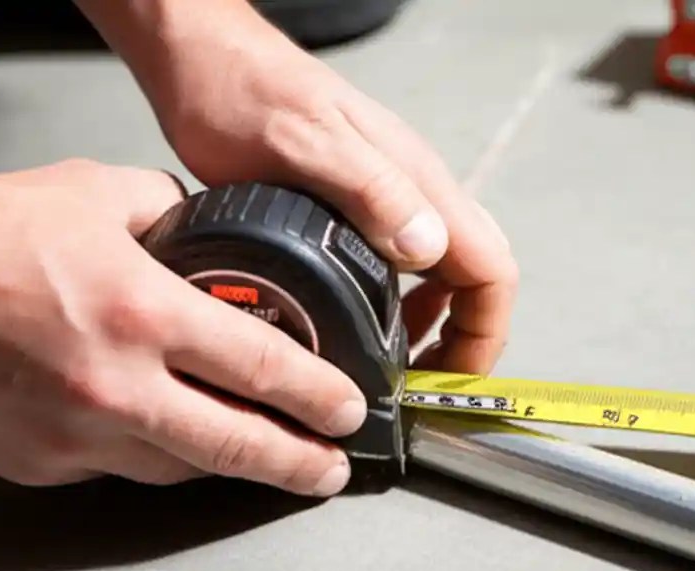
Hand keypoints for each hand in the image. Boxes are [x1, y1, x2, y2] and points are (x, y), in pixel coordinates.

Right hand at [0, 160, 366, 494]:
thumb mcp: (96, 193)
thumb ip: (169, 214)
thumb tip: (205, 234)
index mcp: (142, 313)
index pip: (265, 369)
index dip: (321, 396)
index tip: (348, 408)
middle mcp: (115, 387)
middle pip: (236, 447)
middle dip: (299, 465)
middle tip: (329, 470)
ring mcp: (74, 436)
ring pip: (176, 469)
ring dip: (222, 462)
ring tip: (256, 452)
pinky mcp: (38, 464)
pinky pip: (113, 468)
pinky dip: (144, 452)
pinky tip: (156, 432)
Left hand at [118, 3, 518, 372]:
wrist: (203, 61)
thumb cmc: (247, 93)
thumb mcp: (306, 142)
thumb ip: (372, 190)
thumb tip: (429, 251)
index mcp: (417, 183)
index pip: (491, 268)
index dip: (485, 334)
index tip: (450, 382)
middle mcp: (413, 195)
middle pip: (475, 277)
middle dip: (462, 340)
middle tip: (416, 387)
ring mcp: (385, 202)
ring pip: (439, 275)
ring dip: (429, 328)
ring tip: (388, 368)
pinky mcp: (352, 210)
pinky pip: (396, 267)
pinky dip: (393, 307)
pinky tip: (355, 324)